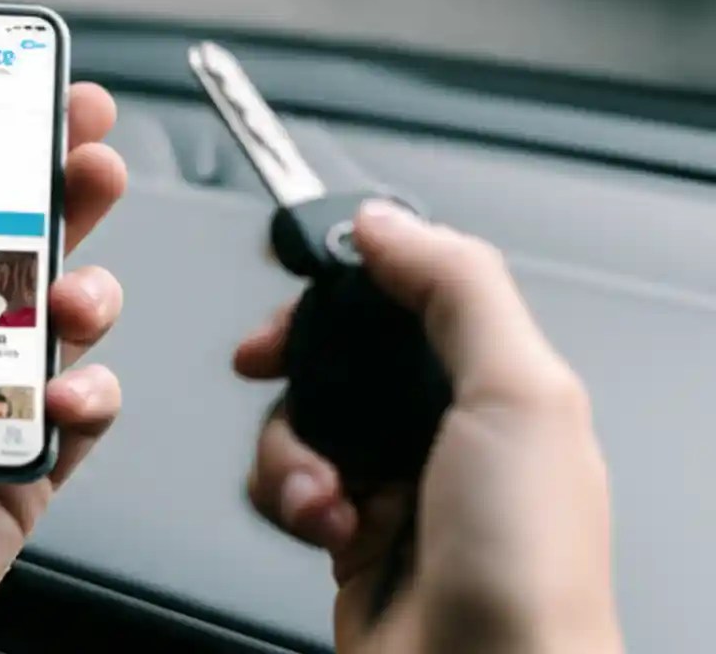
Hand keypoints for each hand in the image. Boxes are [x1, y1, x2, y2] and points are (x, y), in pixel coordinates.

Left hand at [0, 83, 127, 652]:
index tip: (30, 105)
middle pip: (30, 248)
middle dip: (73, 194)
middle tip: (92, 160)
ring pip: (73, 323)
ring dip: (92, 289)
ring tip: (73, 297)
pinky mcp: (28, 463)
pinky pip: (87, 414)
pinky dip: (94, 394)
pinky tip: (64, 393)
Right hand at [236, 201, 622, 653]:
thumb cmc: (526, 567)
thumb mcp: (515, 393)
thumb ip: (456, 287)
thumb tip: (384, 223)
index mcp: (499, 381)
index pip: (412, 292)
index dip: (349, 278)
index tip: (300, 283)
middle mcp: (446, 426)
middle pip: (340, 353)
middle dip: (295, 365)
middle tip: (263, 365)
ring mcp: (395, 480)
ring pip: (301, 418)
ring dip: (290, 449)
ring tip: (323, 490)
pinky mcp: (350, 529)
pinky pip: (287, 481)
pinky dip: (288, 496)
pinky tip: (324, 525)